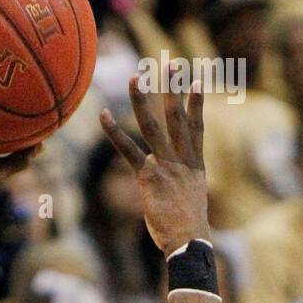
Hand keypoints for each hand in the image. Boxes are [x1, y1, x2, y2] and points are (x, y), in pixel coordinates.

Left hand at [100, 70, 211, 255]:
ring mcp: (166, 166)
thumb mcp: (191, 202)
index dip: (197, 102)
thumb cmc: (188, 229)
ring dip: (143, 99)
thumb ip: (182, 186)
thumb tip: (175, 188)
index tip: (197, 79)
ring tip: (136, 75)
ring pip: (154, 125)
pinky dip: (115, 133)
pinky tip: (104, 115)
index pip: (197, 126)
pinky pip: (129, 151)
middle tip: (169, 61)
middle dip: (173, 87)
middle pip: (177, 116)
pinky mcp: (149, 177)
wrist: (189, 241)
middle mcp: (182, 159)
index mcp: (195, 164)